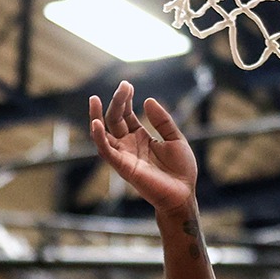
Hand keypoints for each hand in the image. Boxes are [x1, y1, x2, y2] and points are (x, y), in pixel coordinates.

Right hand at [88, 81, 197, 214]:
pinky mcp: (122, 166)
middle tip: (123, 85)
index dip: (125, 100)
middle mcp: (129, 145)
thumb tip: (147, 100)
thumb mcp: (175, 138)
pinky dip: (98, 138)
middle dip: (117, 102)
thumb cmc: (181, 169)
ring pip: (103, 133)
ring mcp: (124, 155)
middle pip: (115, 120)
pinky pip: (105, 151)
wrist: (184, 193)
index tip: (127, 85)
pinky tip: (96, 123)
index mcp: (140, 137)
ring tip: (95, 99)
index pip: (126, 115)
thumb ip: (162, 121)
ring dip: (97, 116)